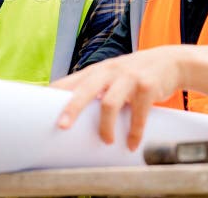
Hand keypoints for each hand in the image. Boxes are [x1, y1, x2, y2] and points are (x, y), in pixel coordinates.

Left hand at [52, 46, 184, 150]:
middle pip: (85, 89)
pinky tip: (132, 144)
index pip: (69, 81)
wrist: (169, 62)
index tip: (38, 110)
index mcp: (96, 71)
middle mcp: (109, 71)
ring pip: (109, 102)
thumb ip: (93, 90)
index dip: (53, 94)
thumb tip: (69, 115)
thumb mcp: (111, 77)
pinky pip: (138, 113)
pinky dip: (134, 131)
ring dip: (106, 126)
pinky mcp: (147, 86)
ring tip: (106, 141)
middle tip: (62, 127)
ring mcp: (128, 77)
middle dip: (72, 108)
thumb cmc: (133, 75)